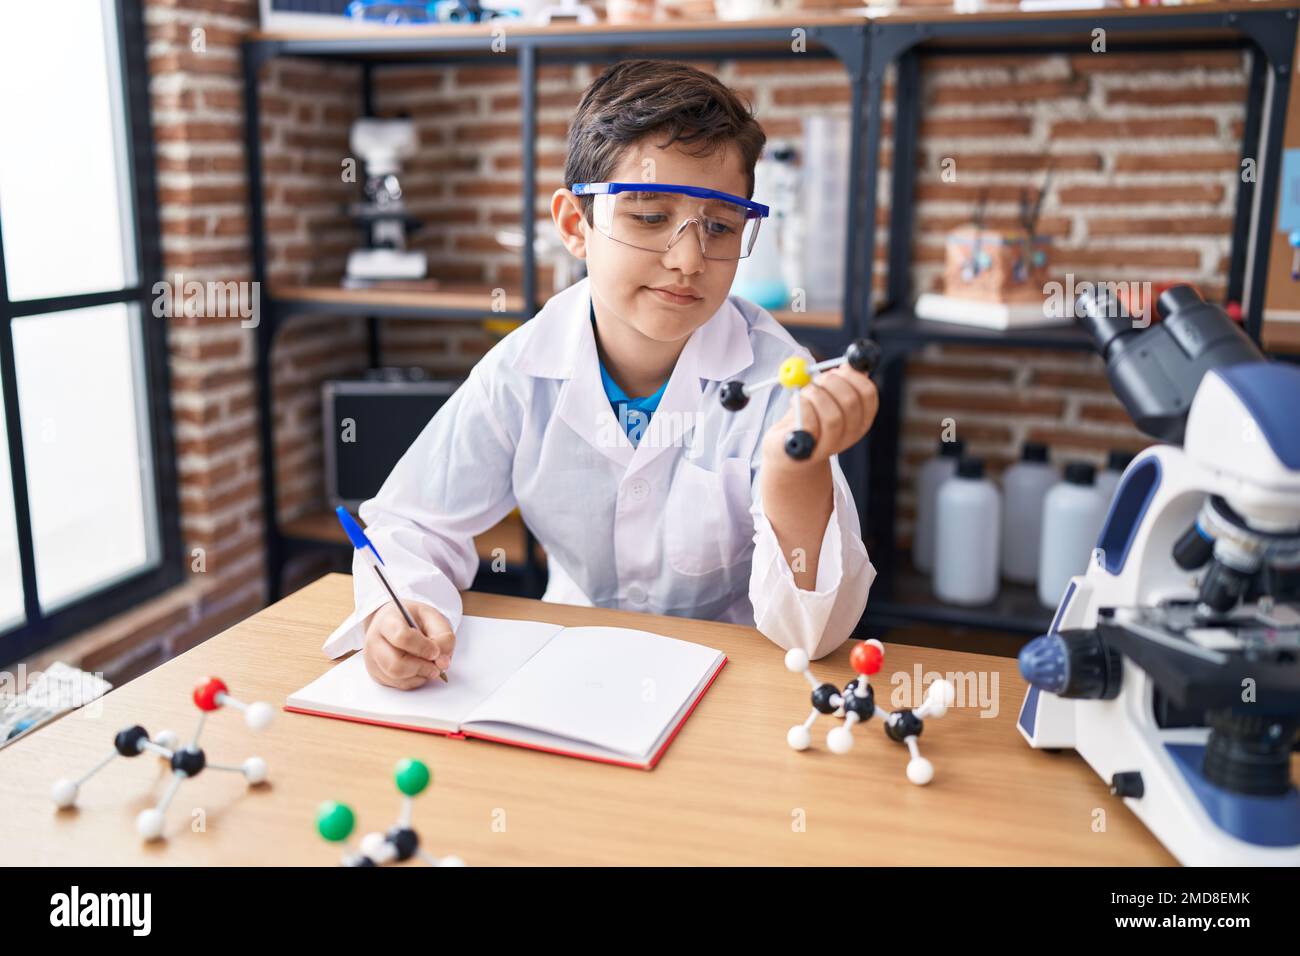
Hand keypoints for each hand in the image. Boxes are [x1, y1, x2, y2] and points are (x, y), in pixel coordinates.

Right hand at [362, 602, 454, 689]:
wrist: (394, 621)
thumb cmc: (413, 618)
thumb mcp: (433, 617)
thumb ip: (444, 637)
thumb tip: (443, 662)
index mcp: (388, 620)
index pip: (402, 637)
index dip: (423, 648)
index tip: (436, 651)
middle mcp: (374, 640)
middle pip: (395, 664)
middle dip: (422, 668)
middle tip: (437, 666)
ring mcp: (372, 659)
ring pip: (396, 677)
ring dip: (420, 675)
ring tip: (430, 666)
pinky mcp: (376, 674)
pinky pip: (398, 685)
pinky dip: (415, 680)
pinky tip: (420, 670)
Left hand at [760, 362, 879, 469]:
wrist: (787, 451)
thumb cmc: (806, 417)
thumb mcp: (823, 397)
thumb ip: (836, 382)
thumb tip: (848, 364)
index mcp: (861, 417)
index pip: (868, 393)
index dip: (852, 375)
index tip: (837, 367)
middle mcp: (851, 434)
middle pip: (850, 403)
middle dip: (830, 383)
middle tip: (815, 379)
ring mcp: (831, 447)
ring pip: (833, 417)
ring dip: (814, 396)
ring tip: (802, 393)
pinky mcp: (808, 453)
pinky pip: (810, 427)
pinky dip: (802, 409)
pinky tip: (795, 403)